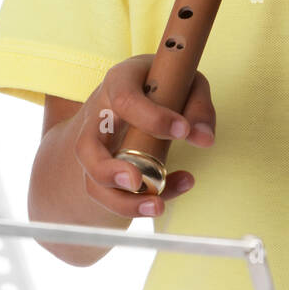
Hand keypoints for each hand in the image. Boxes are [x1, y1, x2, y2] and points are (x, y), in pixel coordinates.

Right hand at [73, 55, 216, 217]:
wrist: (138, 92)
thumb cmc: (163, 86)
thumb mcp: (185, 84)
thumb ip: (197, 108)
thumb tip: (203, 139)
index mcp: (119, 83)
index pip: (124, 100)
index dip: (152, 118)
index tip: (182, 130)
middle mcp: (98, 116)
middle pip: (85, 148)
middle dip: (108, 170)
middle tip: (137, 182)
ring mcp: (96, 146)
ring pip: (92, 181)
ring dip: (122, 201)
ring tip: (157, 206)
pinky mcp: (102, 171)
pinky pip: (111, 195)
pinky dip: (137, 204)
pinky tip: (164, 199)